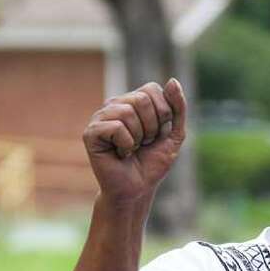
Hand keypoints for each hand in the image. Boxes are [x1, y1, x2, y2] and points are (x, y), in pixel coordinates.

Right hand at [84, 79, 187, 205]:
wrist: (137, 190)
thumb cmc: (152, 163)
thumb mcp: (174, 135)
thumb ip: (178, 108)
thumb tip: (172, 80)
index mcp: (132, 101)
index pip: (152, 89)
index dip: (162, 114)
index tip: (156, 134)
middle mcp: (114, 104)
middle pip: (142, 99)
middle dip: (151, 127)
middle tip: (143, 144)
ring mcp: (101, 117)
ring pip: (128, 112)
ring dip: (138, 138)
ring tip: (130, 149)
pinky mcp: (91, 133)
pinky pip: (116, 127)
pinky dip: (126, 144)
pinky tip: (119, 153)